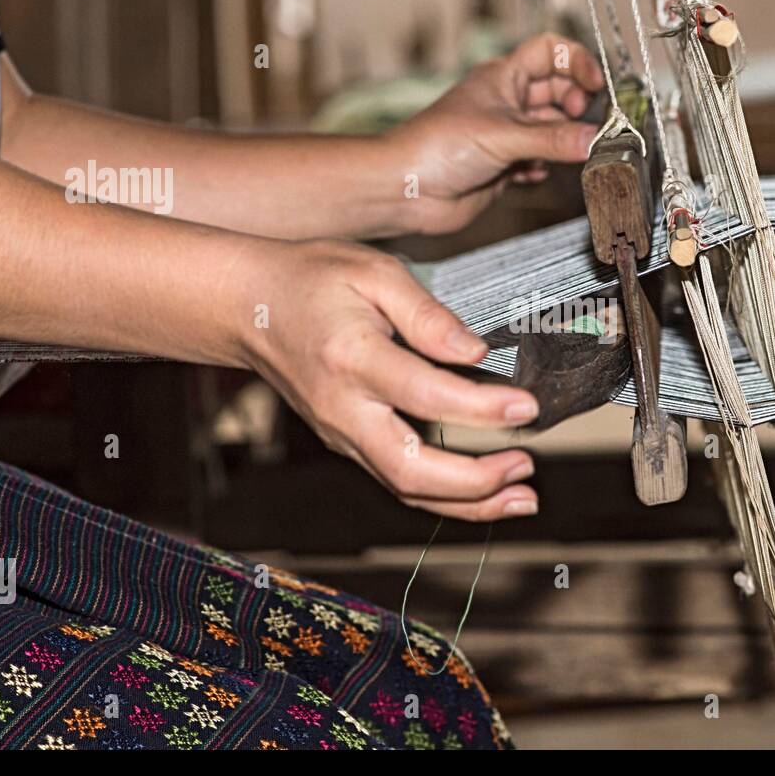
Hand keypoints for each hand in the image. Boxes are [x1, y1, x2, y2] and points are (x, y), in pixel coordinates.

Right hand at [242, 238, 540, 520]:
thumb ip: (428, 314)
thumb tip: (475, 352)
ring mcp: (341, 434)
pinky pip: (397, 481)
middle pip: (411, 470)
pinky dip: (444, 496)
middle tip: (526, 467)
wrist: (247, 307)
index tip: (527, 406)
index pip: (426, 396)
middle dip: (476, 481)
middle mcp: (343, 409)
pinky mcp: (346, 444)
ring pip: (405, 488)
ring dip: (468, 502)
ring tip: (521, 496)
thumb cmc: (311, 281)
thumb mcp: (374, 272)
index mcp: (353, 359)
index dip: (482, 409)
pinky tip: (484, 492)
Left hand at [387, 32, 604, 235]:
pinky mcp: (503, 167)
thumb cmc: (435, 147)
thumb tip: (593, 140)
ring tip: (576, 152)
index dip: (576, 62)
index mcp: (503, 78)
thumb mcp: (503, 136)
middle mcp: (506, 103)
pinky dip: (545, 168)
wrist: (406, 189)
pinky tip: (538, 174)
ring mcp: (506, 135)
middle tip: (588, 124)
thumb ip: (552, 139)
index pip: (549, 52)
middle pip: (557, 92)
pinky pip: (538, 162)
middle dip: (577, 106)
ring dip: (565, 141)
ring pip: (550, 130)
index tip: (596, 85)